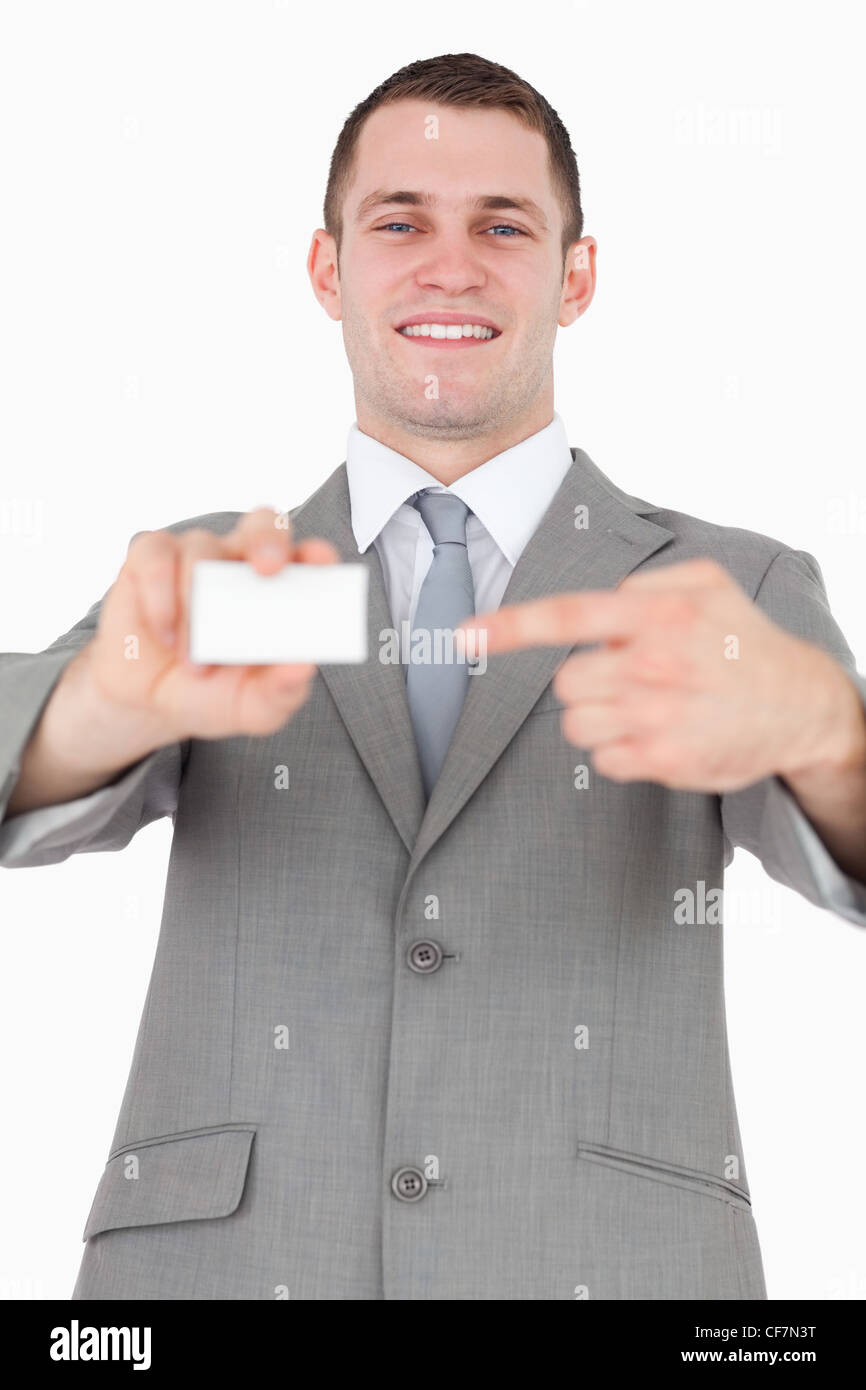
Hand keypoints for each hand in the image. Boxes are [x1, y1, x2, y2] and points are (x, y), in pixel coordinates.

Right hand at [87, 507, 339, 740]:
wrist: (149, 703)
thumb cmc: (214, 694)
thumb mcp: (253, 708)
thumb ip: (282, 692)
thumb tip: (304, 667)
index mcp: (279, 591)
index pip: (308, 557)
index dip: (317, 554)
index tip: (321, 563)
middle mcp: (240, 563)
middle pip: (262, 524)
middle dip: (268, 540)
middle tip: (267, 568)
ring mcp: (195, 555)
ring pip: (202, 552)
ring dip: (197, 607)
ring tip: (196, 663)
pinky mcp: (149, 559)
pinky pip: (157, 558)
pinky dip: (161, 597)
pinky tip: (165, 635)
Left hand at [459, 558, 861, 791]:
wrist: (803, 707)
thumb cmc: (746, 642)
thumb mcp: (709, 584)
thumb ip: (648, 580)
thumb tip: (605, 598)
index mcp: (659, 615)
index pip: (569, 617)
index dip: (510, 627)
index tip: (462, 637)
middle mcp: (654, 665)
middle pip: (566, 682)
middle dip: (587, 680)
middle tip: (629, 677)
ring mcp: (657, 718)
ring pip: (577, 724)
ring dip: (600, 716)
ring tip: (649, 707)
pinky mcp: (664, 762)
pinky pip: (603, 759)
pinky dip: (621, 750)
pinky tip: (659, 734)